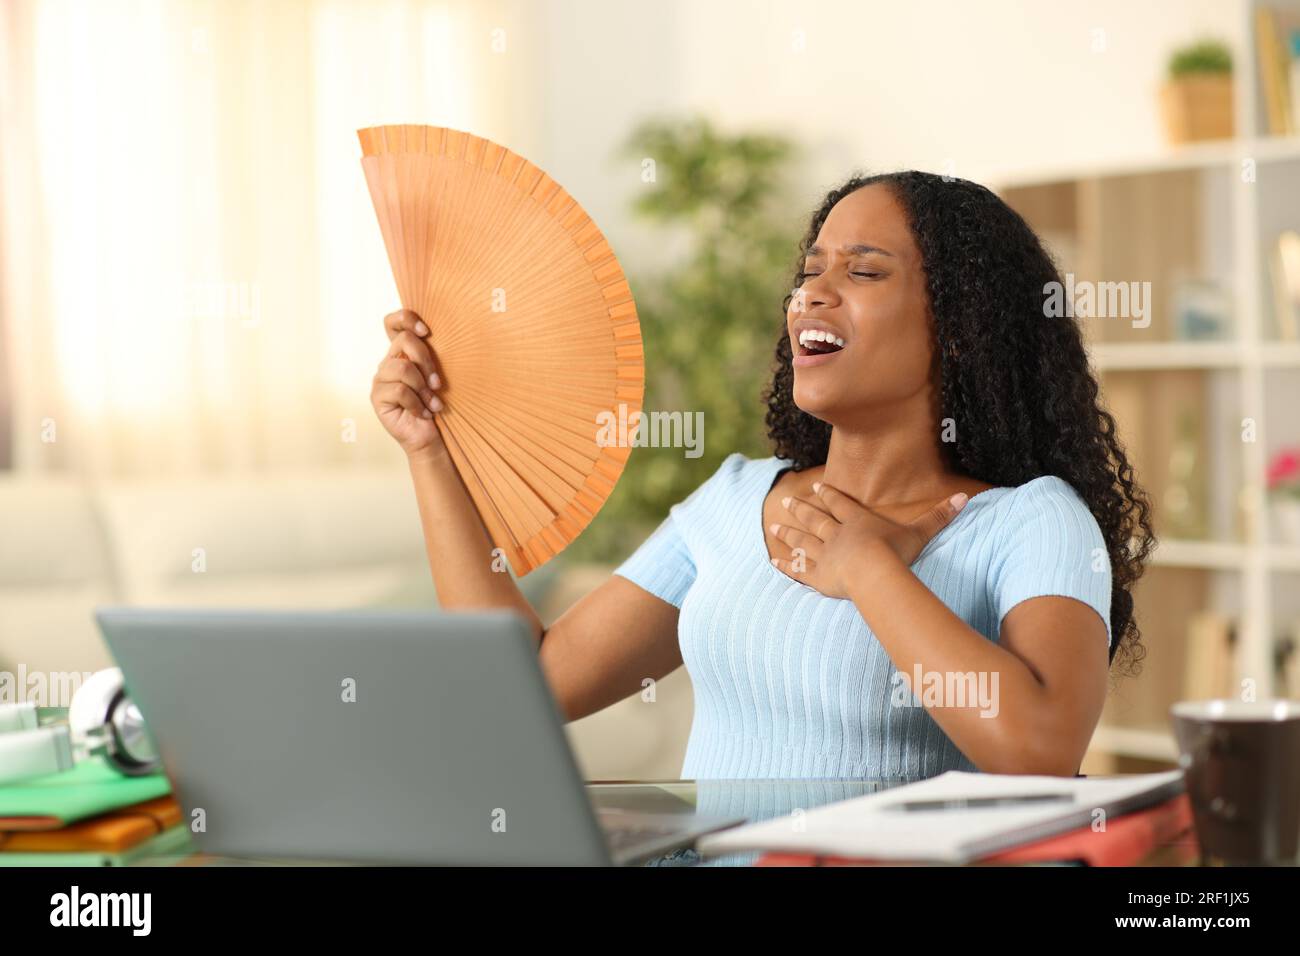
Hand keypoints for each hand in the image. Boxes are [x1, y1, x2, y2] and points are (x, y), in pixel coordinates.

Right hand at [371, 309, 444, 460]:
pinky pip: (400, 390)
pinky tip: (424, 413)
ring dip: (423, 388)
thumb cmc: (437, 405)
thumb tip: (432, 335)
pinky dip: (417, 403)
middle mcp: (388, 362)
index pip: (392, 322)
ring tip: (433, 404)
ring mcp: (380, 379)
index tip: (428, 332)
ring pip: (403, 368)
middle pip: (404, 341)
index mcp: (402, 353)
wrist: (432, 436)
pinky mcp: (377, 396)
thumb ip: (430, 356)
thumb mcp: (437, 376)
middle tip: (438, 384)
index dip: (407, 319)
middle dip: (426, 361)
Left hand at [768, 481, 968, 598]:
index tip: (817, 485)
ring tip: (772, 526)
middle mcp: (836, 534)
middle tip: (786, 500)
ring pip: (802, 541)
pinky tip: (772, 561)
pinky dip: (785, 565)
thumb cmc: (897, 553)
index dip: (830, 494)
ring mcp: (824, 554)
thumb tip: (966, 497)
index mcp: (857, 521)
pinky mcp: (817, 576)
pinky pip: (798, 570)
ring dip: (788, 533)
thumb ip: (939, 516)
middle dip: (801, 509)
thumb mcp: (920, 532)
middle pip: (816, 519)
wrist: (874, 572)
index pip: (841, 504)